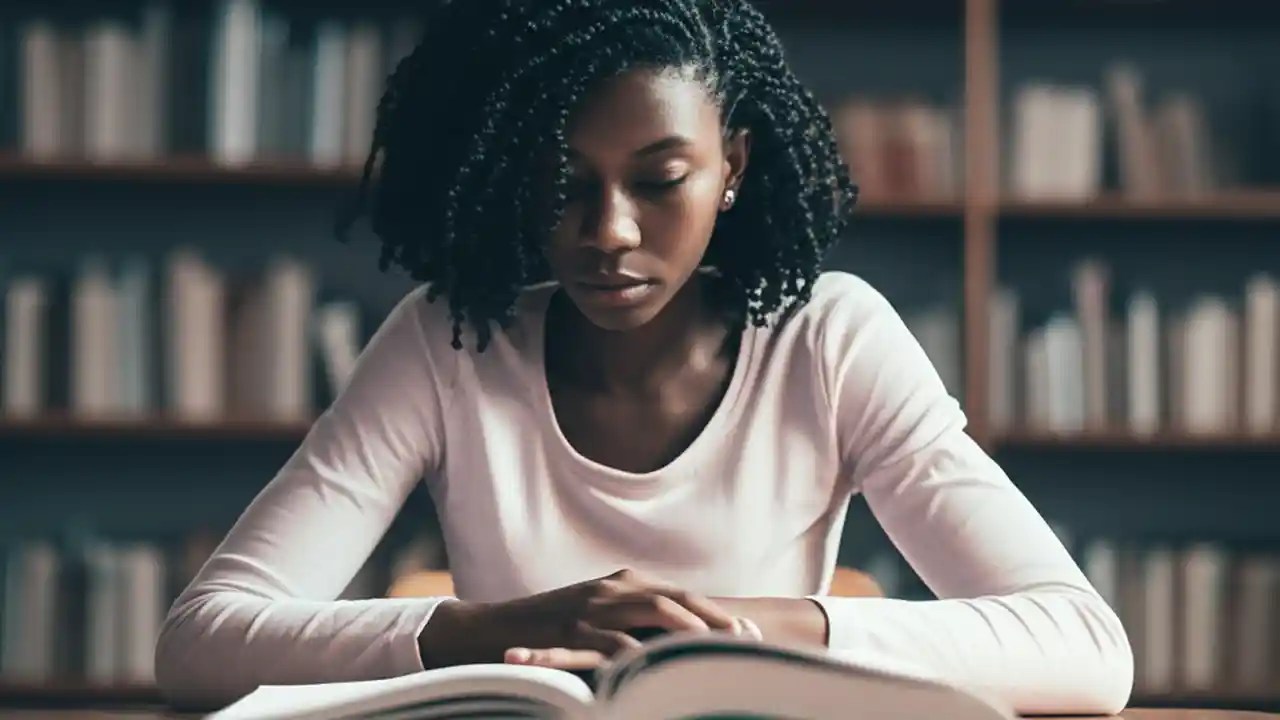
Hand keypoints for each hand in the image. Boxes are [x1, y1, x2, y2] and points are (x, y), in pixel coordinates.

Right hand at [499, 568, 737, 668]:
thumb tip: (671, 646)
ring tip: (717, 652)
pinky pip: (615, 641)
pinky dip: (642, 655)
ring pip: (653, 613)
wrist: (490, 629)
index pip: (678, 595)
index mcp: (620, 584)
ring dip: (689, 633)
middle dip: (712, 620)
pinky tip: (664, 669)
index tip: (744, 632)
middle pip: (674, 600)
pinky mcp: (572, 629)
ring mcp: (591, 607)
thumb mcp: (593, 617)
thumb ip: (629, 623)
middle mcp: (611, 589)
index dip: (712, 613)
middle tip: (744, 641)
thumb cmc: (545, 629)